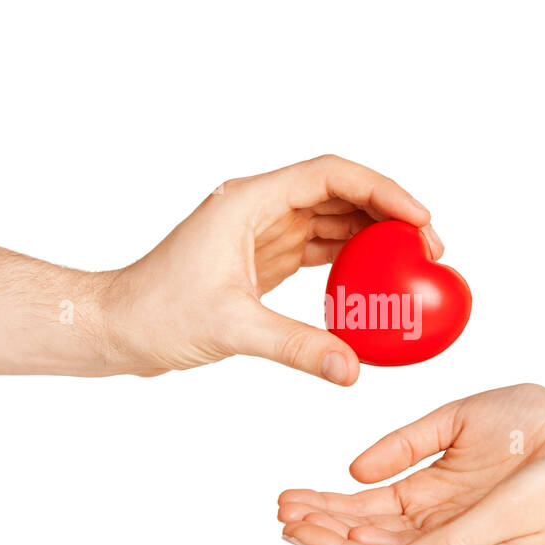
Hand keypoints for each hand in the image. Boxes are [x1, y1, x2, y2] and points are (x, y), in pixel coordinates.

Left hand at [99, 154, 441, 381]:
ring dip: (374, 234)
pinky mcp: (261, 259)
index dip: (382, 189)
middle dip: (389, 212)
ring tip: (413, 262)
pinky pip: (319, 248)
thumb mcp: (231, 329)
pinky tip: (376, 281)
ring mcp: (260, 232)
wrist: (115, 329)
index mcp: (248, 201)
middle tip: (429, 247)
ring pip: (332, 218)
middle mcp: (258, 207)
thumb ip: (296, 347)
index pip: (330, 175)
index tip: (419, 219)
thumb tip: (351, 369)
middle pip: (339, 191)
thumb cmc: (155, 315)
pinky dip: (351, 259)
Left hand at [277, 384, 544, 544]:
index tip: (292, 519)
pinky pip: (411, 539)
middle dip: (326, 536)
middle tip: (282, 510)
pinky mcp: (477, 539)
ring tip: (299, 508)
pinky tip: (349, 511)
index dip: (331, 543)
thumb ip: (451, 543)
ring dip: (344, 530)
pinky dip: (374, 525)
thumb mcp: (512, 508)